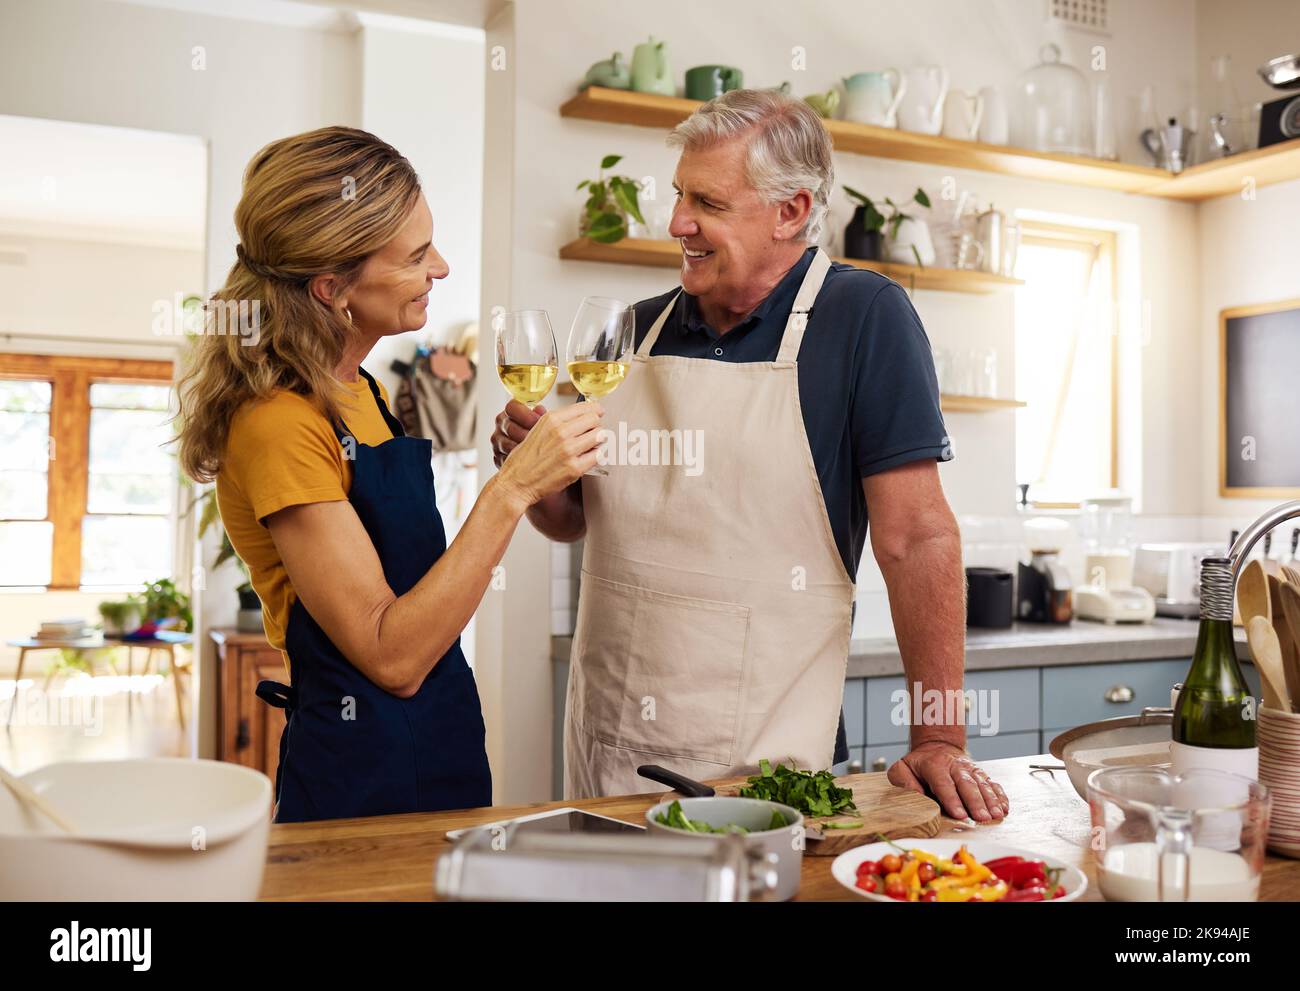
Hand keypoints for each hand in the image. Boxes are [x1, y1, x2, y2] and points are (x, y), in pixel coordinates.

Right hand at [495, 400, 603, 506]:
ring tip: (591, 445)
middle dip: (596, 425)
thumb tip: (582, 414)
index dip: (595, 410)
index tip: (598, 413)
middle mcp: (560, 432)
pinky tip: (590, 457)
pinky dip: (597, 455)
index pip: (585, 407)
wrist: (516, 482)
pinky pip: (598, 455)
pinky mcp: (574, 468)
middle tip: (593, 432)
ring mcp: (568, 450)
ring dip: (599, 440)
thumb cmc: (525, 459)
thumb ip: (558, 421)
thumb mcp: (537, 430)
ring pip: (599, 435)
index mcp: (551, 419)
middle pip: (594, 419)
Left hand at [887, 741, 1008, 821]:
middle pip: (967, 784)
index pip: (944, 783)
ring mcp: (970, 769)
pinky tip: (1004, 808)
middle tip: (982, 818)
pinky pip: (992, 783)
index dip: (952, 799)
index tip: (959, 814)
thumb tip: (916, 797)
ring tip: (996, 815)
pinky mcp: (980, 773)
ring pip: (982, 784)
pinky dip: (1000, 796)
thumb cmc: (918, 764)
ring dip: (990, 800)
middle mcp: (955, 766)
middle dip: (975, 802)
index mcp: (934, 765)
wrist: (937, 745)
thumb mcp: (902, 768)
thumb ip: (904, 782)